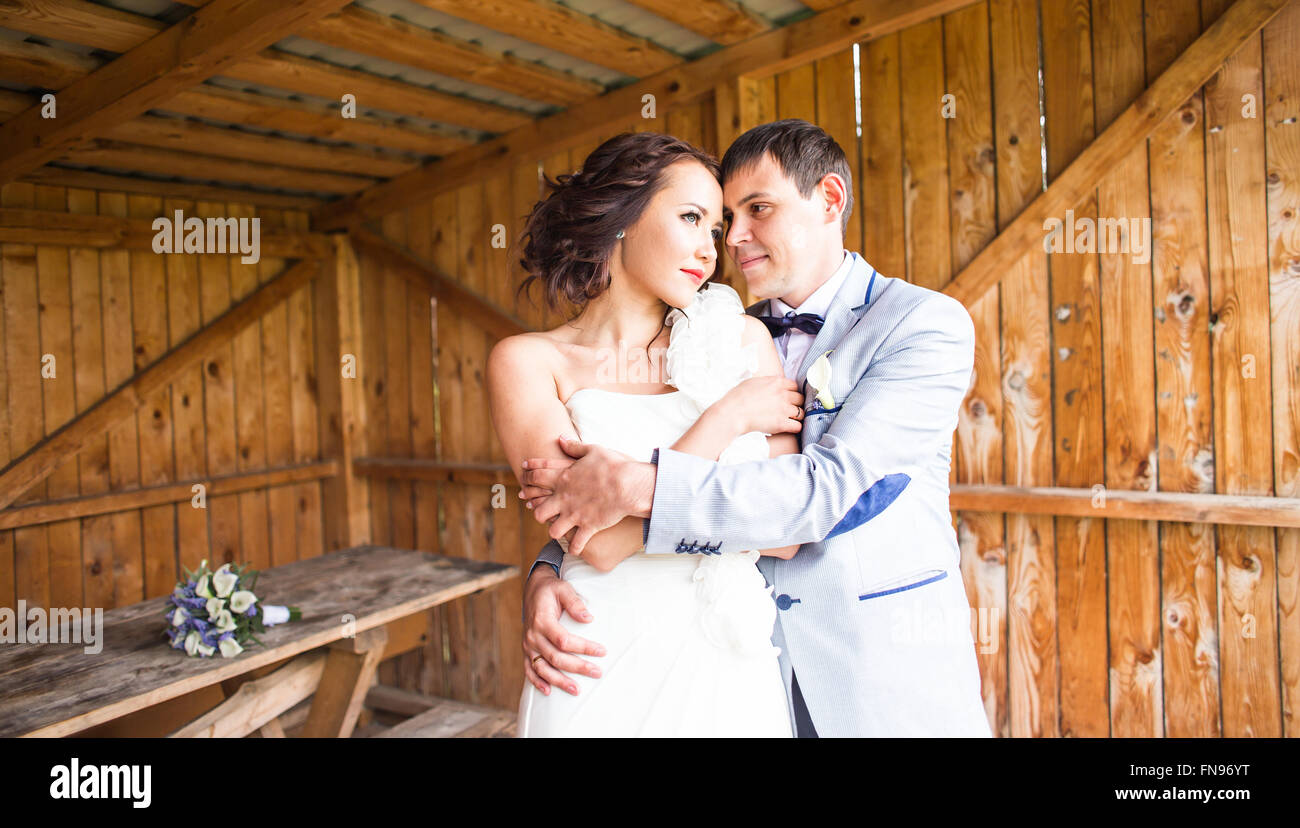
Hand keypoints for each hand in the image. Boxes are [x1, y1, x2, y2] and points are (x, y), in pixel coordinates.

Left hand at [520, 436, 651, 556]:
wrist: (629, 485)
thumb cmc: (614, 465)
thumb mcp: (593, 450)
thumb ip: (574, 447)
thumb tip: (561, 439)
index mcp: (564, 478)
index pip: (536, 477)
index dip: (527, 477)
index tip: (524, 478)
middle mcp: (565, 498)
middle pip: (539, 511)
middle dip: (538, 512)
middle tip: (543, 511)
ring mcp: (575, 514)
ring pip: (553, 531)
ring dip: (555, 531)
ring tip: (559, 530)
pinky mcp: (589, 527)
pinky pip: (577, 544)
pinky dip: (576, 547)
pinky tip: (576, 547)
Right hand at [522, 566, 605, 694]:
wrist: (532, 590)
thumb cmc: (551, 589)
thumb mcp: (563, 589)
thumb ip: (575, 603)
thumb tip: (589, 618)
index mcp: (542, 621)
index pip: (564, 640)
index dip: (583, 648)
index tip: (602, 651)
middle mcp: (533, 636)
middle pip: (556, 657)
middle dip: (577, 667)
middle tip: (597, 673)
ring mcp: (528, 645)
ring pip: (542, 668)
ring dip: (559, 681)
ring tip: (576, 690)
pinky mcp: (526, 650)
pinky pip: (529, 669)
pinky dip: (537, 682)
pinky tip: (549, 692)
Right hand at [717, 375, 804, 434]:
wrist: (732, 413)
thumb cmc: (737, 397)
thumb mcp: (753, 382)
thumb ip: (767, 382)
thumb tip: (773, 384)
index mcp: (777, 382)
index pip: (794, 386)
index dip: (791, 392)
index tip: (788, 397)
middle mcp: (783, 394)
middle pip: (800, 398)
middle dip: (796, 403)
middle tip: (789, 408)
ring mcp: (784, 409)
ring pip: (801, 412)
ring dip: (797, 416)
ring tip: (790, 419)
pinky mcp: (781, 424)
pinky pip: (798, 426)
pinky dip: (795, 427)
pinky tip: (789, 427)